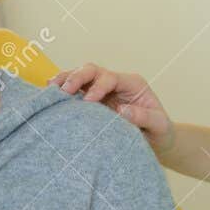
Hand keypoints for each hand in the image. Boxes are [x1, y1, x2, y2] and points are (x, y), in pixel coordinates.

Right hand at [50, 64, 174, 154]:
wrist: (156, 139)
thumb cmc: (159, 131)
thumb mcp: (159, 125)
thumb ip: (144, 116)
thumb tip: (122, 110)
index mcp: (132, 83)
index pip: (110, 78)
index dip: (98, 86)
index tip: (88, 101)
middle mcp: (115, 82)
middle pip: (92, 70)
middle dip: (77, 77)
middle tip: (64, 90)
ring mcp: (102, 89)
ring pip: (81, 75)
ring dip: (66, 79)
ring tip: (51, 88)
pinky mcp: (92, 98)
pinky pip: (76, 89)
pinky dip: (63, 88)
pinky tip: (50, 93)